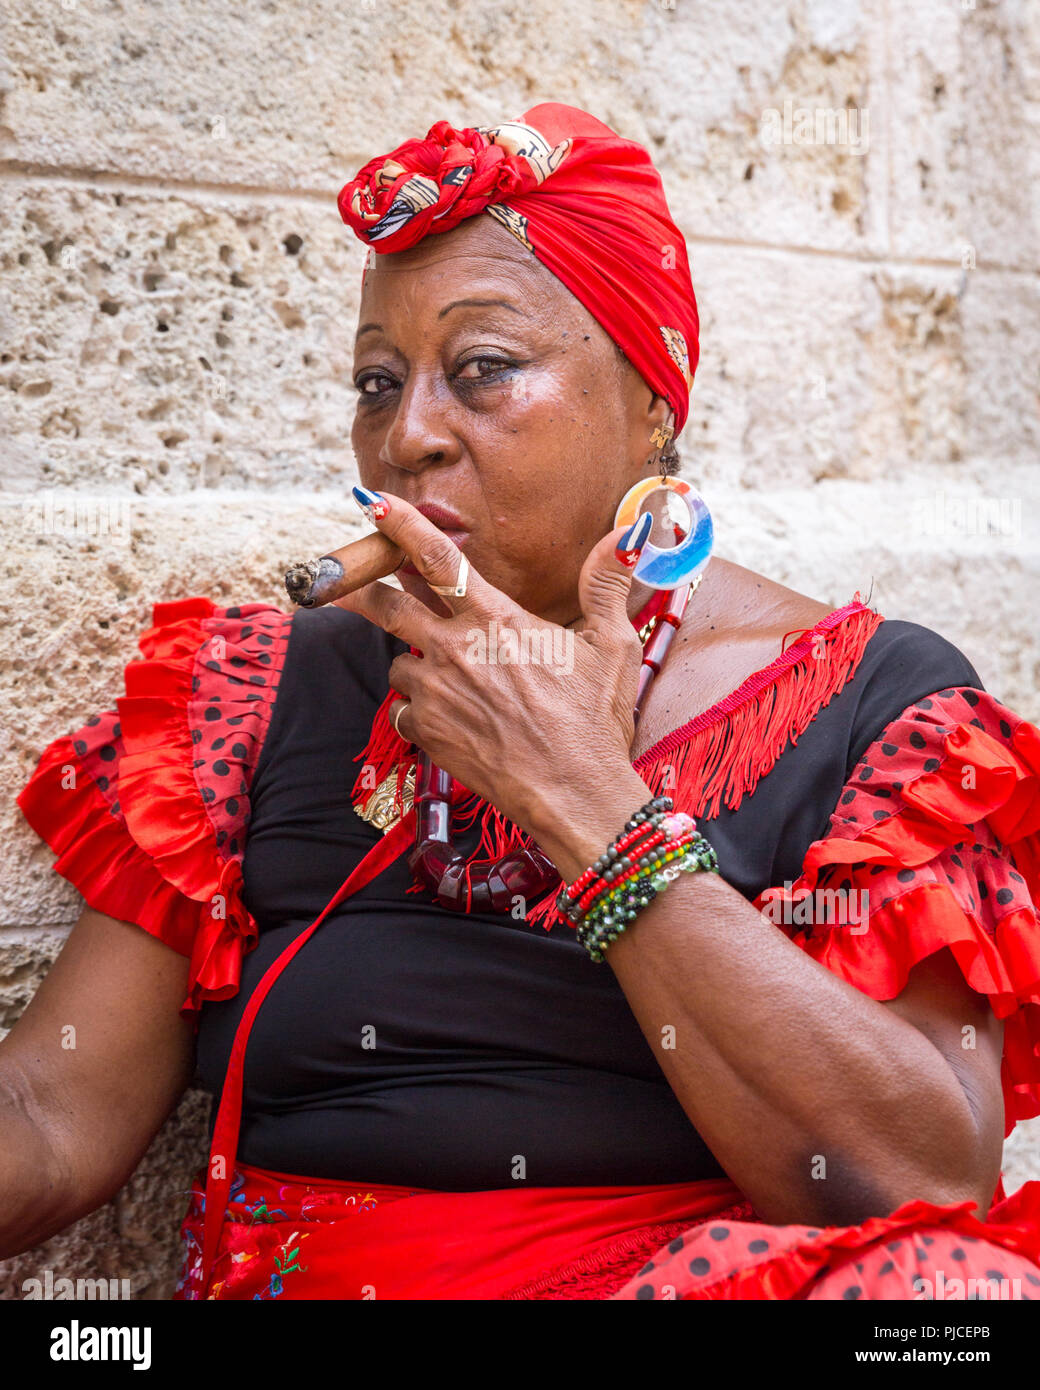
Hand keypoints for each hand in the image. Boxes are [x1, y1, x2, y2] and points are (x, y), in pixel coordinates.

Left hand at [333, 490, 650, 837]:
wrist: (573, 793)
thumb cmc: (594, 722)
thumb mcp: (612, 646)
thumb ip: (605, 584)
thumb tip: (629, 533)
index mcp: (497, 620)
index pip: (440, 558)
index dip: (402, 527)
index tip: (374, 505)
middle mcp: (456, 650)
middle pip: (389, 606)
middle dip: (359, 590)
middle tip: (336, 585)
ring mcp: (436, 692)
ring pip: (400, 664)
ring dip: (416, 665)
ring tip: (455, 684)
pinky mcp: (426, 732)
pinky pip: (406, 710)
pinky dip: (421, 712)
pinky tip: (455, 721)